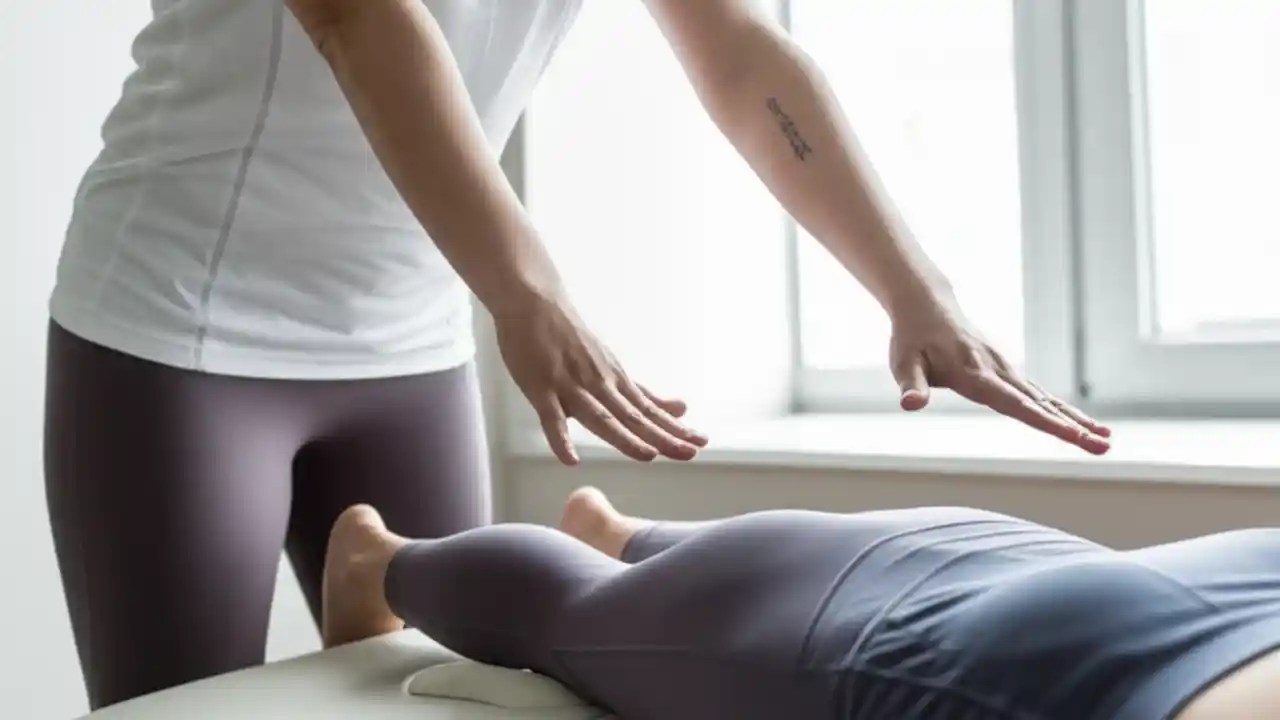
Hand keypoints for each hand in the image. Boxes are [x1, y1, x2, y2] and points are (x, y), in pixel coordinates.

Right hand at [494, 294, 708, 464]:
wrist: (534, 304)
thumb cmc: (572, 340)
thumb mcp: (613, 367)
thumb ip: (642, 394)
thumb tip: (681, 410)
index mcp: (616, 382)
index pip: (650, 411)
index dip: (674, 428)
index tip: (701, 441)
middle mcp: (600, 384)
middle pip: (633, 416)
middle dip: (662, 436)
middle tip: (690, 452)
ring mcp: (570, 385)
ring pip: (600, 417)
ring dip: (625, 437)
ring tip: (649, 456)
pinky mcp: (541, 387)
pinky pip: (550, 418)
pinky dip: (560, 439)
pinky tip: (572, 459)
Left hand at [888, 291, 1111, 454]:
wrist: (925, 305)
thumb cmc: (911, 338)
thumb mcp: (904, 362)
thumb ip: (912, 386)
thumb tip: (911, 405)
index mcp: (975, 374)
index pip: (1017, 405)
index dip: (1048, 423)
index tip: (1076, 437)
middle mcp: (998, 370)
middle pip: (1041, 404)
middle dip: (1073, 427)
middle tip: (1104, 447)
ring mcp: (1005, 369)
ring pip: (1046, 398)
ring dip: (1076, 419)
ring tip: (1105, 440)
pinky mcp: (1006, 370)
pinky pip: (1038, 393)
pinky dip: (1060, 409)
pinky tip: (1080, 423)